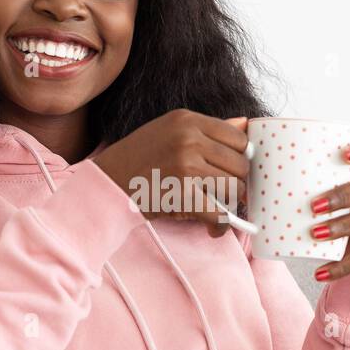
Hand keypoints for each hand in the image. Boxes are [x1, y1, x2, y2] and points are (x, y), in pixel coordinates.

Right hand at [92, 109, 250, 238]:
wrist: (105, 184)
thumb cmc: (137, 161)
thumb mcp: (168, 132)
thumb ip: (205, 130)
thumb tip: (244, 124)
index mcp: (187, 120)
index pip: (239, 138)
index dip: (240, 158)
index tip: (232, 172)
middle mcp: (189, 138)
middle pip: (240, 165)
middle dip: (237, 184)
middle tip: (225, 196)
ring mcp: (186, 165)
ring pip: (234, 188)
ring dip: (229, 205)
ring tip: (216, 211)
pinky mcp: (183, 193)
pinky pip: (219, 213)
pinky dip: (220, 225)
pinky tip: (213, 228)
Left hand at [307, 141, 349, 280]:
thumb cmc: (335, 217)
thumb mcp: (325, 199)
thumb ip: (299, 189)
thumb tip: (249, 185)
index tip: (344, 153)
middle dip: (342, 195)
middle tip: (314, 206)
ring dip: (341, 226)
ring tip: (315, 233)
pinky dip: (341, 266)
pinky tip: (321, 272)